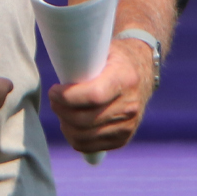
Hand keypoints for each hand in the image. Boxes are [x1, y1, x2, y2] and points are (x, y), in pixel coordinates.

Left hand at [51, 37, 153, 152]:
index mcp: (124, 79)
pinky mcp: (124, 137)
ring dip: (65, 124)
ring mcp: (129, 124)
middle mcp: (130, 105)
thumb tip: (56, 60)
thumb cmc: (111, 57)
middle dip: (60, 110)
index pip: (94, 95)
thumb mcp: (100, 49)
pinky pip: (91, 146)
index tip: (54, 90)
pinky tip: (70, 124)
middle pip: (85, 119)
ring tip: (61, 110)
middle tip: (54, 99)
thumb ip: (81, 58)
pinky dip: (75, 138)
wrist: (142, 70)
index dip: (67, 96)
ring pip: (85, 136)